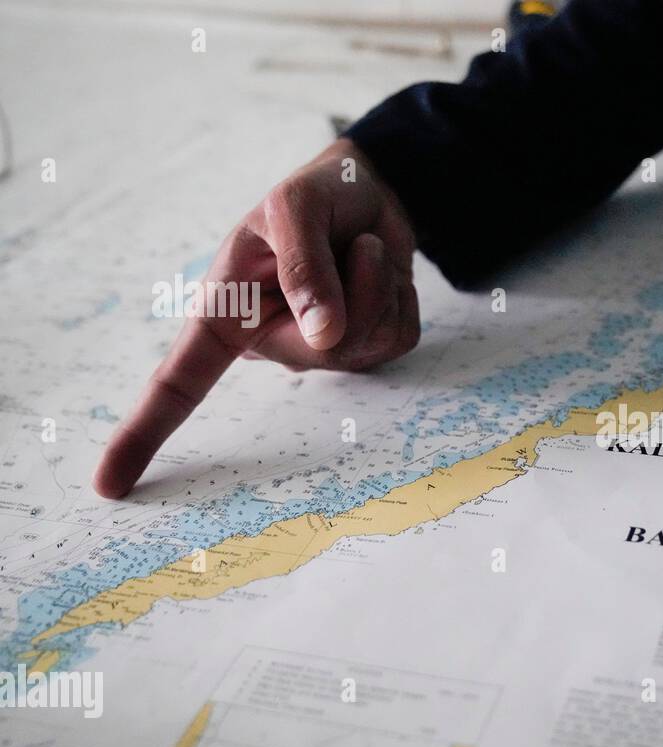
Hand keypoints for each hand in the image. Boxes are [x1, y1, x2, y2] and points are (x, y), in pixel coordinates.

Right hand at [93, 138, 419, 498]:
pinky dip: (402, 292)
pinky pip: (399, 337)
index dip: (143, 434)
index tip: (107, 485)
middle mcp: (272, 343)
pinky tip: (382, 272)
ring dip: (378, 281)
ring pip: (366, 344)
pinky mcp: (371, 350)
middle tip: (342, 244)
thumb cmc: (316, 196)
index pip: (177, 382)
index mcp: (227, 315)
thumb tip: (322, 336)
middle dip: (350, 286)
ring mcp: (323, 353)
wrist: (369, 192)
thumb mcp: (293, 205)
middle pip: (323, 352)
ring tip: (358, 250)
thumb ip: (302, 265)